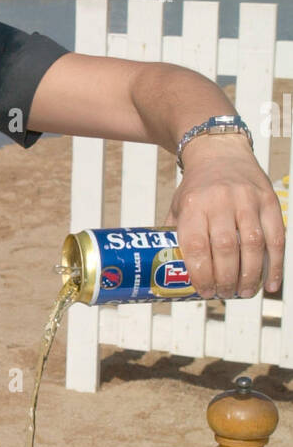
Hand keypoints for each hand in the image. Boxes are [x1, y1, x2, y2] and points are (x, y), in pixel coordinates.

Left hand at [163, 134, 284, 298]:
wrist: (220, 152)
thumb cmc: (197, 188)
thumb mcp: (178, 207)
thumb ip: (176, 238)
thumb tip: (170, 276)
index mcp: (194, 205)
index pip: (198, 246)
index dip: (202, 274)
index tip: (204, 291)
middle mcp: (221, 201)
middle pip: (226, 248)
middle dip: (226, 279)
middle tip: (223, 294)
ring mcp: (248, 200)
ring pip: (252, 245)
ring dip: (249, 275)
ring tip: (243, 293)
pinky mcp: (269, 201)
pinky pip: (276, 238)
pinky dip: (274, 265)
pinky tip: (269, 284)